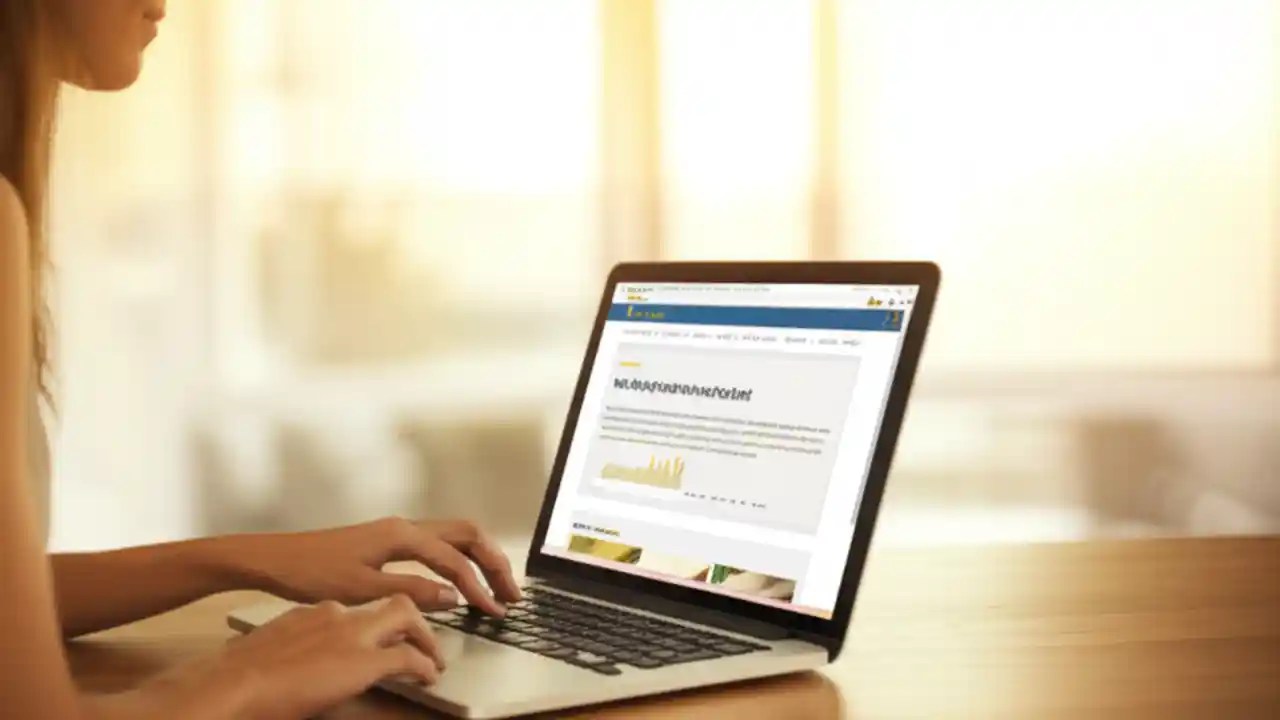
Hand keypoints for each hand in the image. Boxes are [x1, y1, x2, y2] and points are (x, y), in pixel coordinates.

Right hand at [140, 596, 442, 719]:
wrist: (229, 686)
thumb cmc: (237, 678)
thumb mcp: (271, 653)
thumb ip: (294, 650)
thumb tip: (299, 669)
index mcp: (312, 611)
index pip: (357, 609)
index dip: (375, 624)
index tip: (380, 638)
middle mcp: (335, 613)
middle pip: (391, 601)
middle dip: (414, 619)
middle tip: (425, 639)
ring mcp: (351, 633)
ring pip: (408, 616)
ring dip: (427, 638)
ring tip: (434, 660)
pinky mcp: (363, 660)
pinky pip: (408, 657)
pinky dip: (424, 666)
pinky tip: (428, 677)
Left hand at [237, 518, 521, 615]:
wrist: (277, 559)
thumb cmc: (313, 573)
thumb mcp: (364, 589)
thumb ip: (412, 591)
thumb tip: (453, 596)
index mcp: (402, 535)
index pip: (455, 560)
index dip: (478, 587)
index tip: (494, 612)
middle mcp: (406, 526)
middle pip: (467, 535)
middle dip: (494, 563)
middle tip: (511, 594)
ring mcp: (399, 531)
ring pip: (455, 536)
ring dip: (480, 559)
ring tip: (496, 587)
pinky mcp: (390, 541)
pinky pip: (439, 543)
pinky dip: (459, 559)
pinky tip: (461, 580)